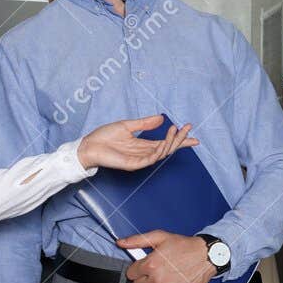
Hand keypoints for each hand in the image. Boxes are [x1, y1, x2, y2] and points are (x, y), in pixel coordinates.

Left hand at [78, 115, 196, 170]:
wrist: (89, 146)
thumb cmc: (104, 137)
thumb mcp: (127, 126)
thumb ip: (144, 123)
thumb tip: (161, 118)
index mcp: (143, 145)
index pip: (165, 143)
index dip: (179, 140)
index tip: (193, 136)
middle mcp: (144, 153)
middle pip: (167, 148)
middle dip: (180, 139)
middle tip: (188, 128)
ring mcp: (139, 160)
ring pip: (161, 153)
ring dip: (171, 142)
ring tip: (176, 130)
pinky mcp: (133, 165)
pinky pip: (150, 159)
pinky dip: (159, 151)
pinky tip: (164, 142)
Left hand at [116, 230, 214, 282]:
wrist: (206, 255)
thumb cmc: (184, 245)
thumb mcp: (160, 237)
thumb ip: (137, 240)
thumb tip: (120, 243)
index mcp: (150, 265)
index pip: (131, 274)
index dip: (138, 268)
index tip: (146, 265)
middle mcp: (157, 279)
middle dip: (145, 277)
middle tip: (157, 269)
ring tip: (165, 276)